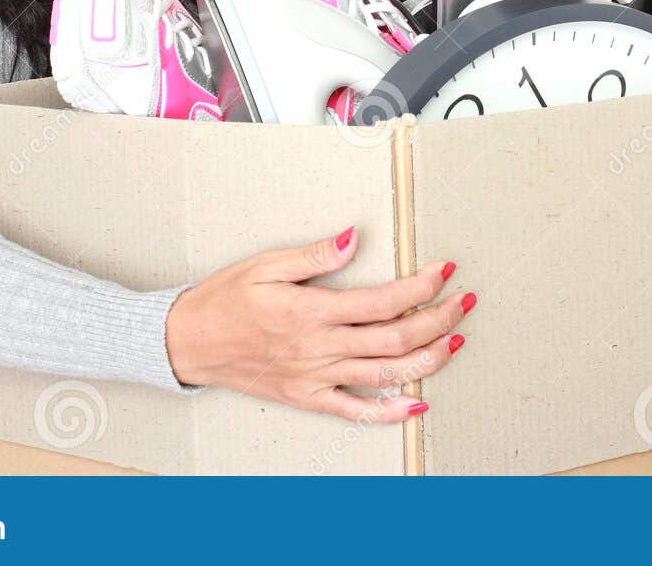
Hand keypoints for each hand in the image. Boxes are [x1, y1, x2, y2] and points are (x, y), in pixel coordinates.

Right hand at [163, 226, 473, 422]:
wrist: (188, 343)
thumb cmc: (224, 301)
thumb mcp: (265, 265)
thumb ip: (314, 256)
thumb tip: (352, 238)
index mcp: (311, 312)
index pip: (383, 301)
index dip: (422, 286)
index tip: (445, 270)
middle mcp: (319, 348)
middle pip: (395, 338)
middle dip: (438, 320)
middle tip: (464, 302)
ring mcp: (316, 378)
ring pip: (385, 374)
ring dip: (427, 359)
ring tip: (455, 341)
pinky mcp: (308, 398)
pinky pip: (356, 412)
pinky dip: (390, 412)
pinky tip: (416, 403)